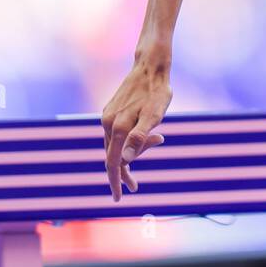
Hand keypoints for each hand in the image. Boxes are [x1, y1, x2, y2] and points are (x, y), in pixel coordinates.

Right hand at [101, 62, 171, 202]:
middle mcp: (107, 123)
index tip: (118, 199)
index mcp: (117, 127)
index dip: (115, 181)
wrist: (150, 67)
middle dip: (124, 172)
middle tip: (136, 186)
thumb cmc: (157, 92)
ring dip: (130, 154)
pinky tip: (148, 134)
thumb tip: (127, 159)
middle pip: (112, 156)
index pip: (113, 162)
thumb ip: (141, 137)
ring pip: (114, 146)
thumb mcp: (155, 115)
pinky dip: (128, 142)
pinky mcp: (111, 112)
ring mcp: (108, 117)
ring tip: (157, 140)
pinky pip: (116, 135)